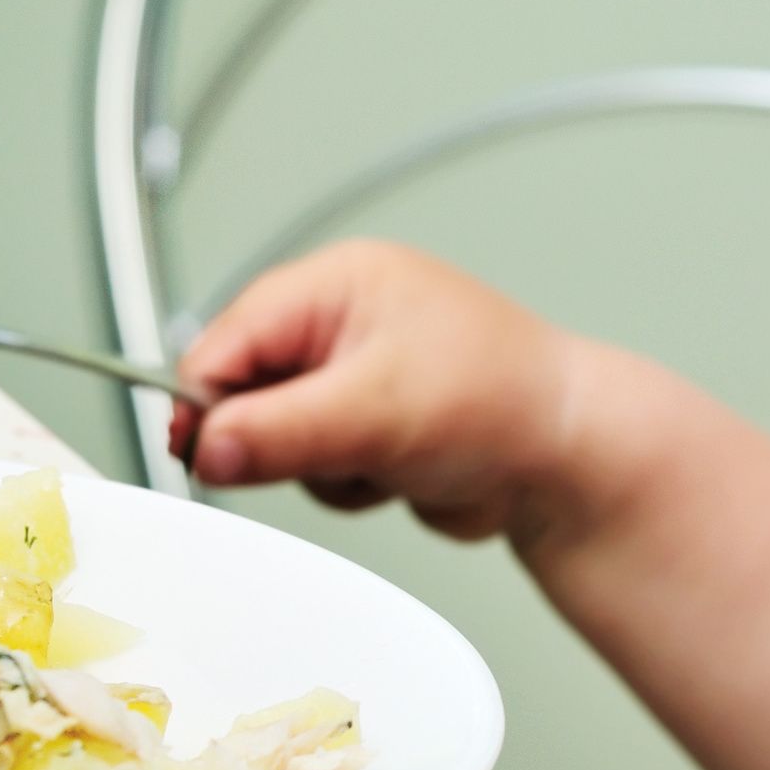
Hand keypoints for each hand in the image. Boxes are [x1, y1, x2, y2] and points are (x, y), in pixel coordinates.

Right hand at [171, 240, 594, 544]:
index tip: (201, 452)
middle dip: (279, 436)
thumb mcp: (374, 413)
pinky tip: (400, 473)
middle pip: (244, 389)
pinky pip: (317, 468)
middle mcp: (341, 323)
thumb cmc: (501, 402)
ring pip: (275, 438)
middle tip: (326, 453)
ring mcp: (355, 377)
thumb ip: (278, 431)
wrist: (568, 459)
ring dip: (321, 467)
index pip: (228, 337)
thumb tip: (203, 445)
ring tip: (385, 455)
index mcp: (337, 285)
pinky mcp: (369, 428)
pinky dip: (350, 484)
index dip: (206, 398)